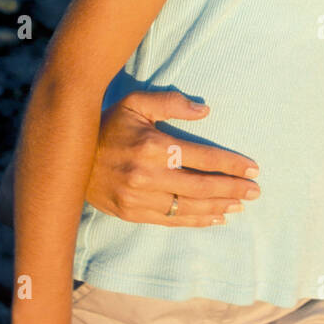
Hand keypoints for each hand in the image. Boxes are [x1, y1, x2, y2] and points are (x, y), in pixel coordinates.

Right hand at [86, 90, 260, 225]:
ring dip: (219, 207)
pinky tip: (215, 218)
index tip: (253, 169)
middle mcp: (146, 175)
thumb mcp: (135, 104)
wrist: (68, 158)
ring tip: (241, 206)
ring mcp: (138, 198)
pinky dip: (196, 220)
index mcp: (152, 146)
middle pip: (201, 186)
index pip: (203, 157)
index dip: (231, 164)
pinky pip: (171, 220)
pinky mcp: (131, 213)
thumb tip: (205, 111)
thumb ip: (171, 103)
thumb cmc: (108, 125)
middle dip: (232, 189)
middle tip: (256, 192)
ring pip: (188, 207)